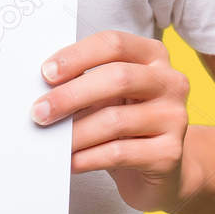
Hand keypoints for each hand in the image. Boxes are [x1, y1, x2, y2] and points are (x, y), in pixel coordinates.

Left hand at [32, 30, 193, 212]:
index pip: (114, 44)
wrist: (160, 169)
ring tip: (52, 141)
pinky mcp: (170, 153)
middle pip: (117, 78)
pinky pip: (120, 152)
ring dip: (75, 133)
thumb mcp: (106, 95)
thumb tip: (41, 89)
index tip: (45, 73)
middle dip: (71, 95)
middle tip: (39, 112)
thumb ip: (83, 83)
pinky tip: (69, 162)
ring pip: (115, 120)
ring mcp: (175, 118)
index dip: (77, 56)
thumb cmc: (124, 121)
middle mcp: (171, 83)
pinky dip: (87, 157)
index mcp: (153, 56)